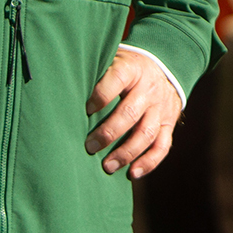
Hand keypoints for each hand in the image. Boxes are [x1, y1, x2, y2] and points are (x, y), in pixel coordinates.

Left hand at [85, 47, 183, 178]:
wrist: (163, 69)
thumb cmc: (125, 68)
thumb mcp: (113, 59)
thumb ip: (96, 71)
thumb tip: (64, 86)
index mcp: (132, 68)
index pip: (117, 79)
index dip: (101, 95)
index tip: (86, 110)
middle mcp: (149, 88)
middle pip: (130, 113)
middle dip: (108, 133)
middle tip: (90, 147)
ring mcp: (160, 108)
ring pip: (146, 133)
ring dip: (126, 153)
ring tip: (107, 166)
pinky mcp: (168, 124)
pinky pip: (162, 146)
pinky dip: (148, 162)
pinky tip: (132, 173)